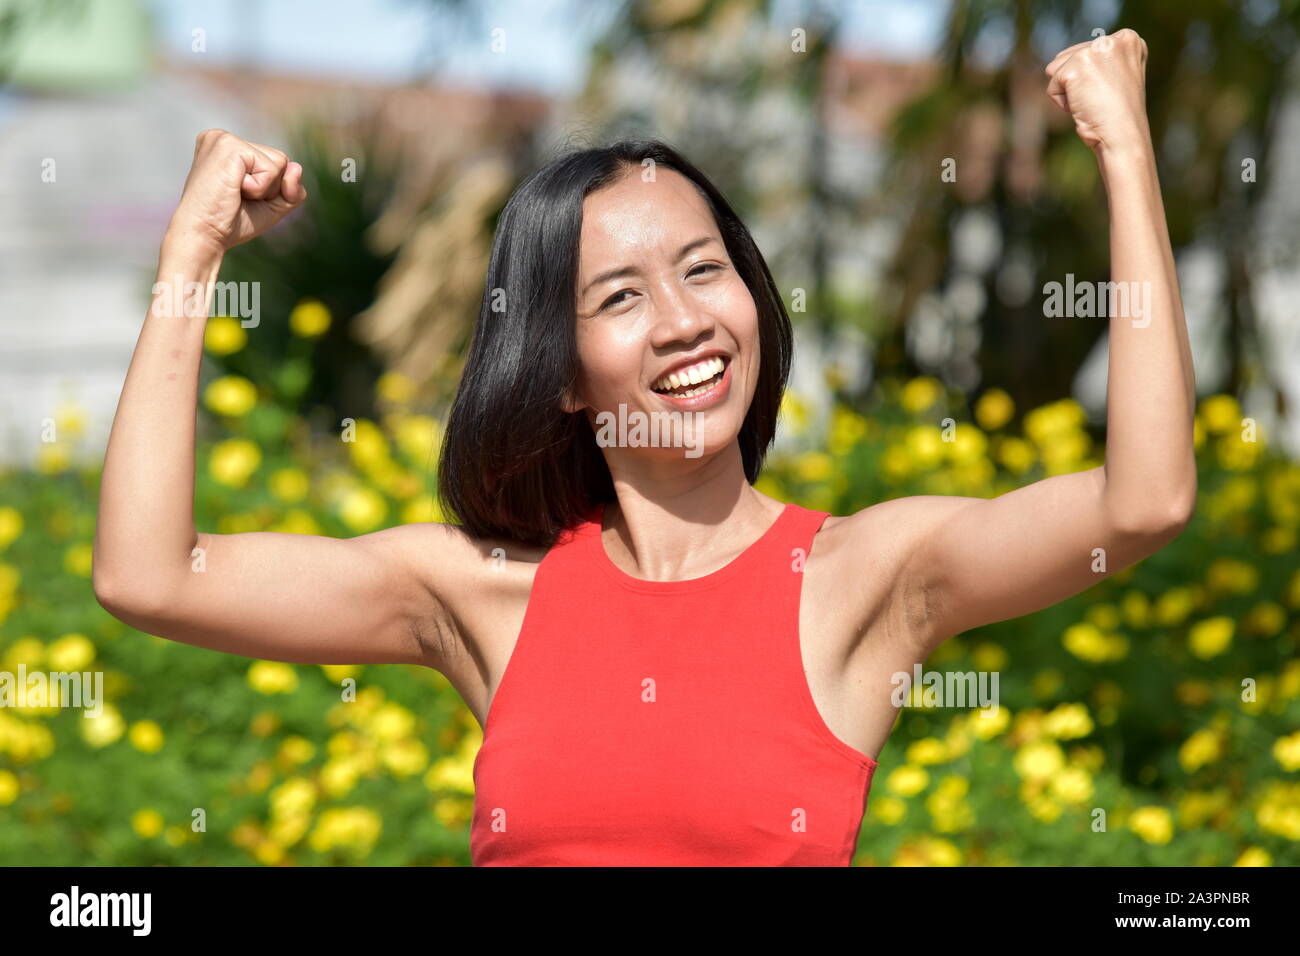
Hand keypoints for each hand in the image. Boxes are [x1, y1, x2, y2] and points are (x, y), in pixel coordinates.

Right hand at [166, 129, 307, 251]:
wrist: (204, 236)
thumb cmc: (232, 222)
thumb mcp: (271, 205)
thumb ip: (292, 188)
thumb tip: (296, 166)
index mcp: (229, 147)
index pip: (276, 163)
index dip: (270, 189)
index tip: (238, 198)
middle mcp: (223, 137)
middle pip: (281, 160)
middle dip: (270, 188)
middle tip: (237, 198)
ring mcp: (224, 138)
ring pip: (280, 162)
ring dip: (264, 188)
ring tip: (234, 193)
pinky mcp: (229, 145)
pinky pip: (271, 168)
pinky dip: (260, 188)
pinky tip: (234, 189)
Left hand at [1045, 29, 1149, 155]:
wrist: (1123, 136)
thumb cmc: (1119, 115)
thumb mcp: (1116, 77)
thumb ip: (1100, 62)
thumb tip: (1066, 60)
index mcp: (1129, 39)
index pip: (1085, 51)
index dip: (1090, 78)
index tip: (1110, 92)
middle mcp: (1114, 38)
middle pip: (1068, 57)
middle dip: (1077, 83)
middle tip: (1100, 99)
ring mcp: (1095, 49)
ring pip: (1056, 69)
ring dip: (1068, 91)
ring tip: (1093, 102)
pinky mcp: (1077, 65)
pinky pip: (1052, 86)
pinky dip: (1062, 102)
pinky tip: (1085, 107)